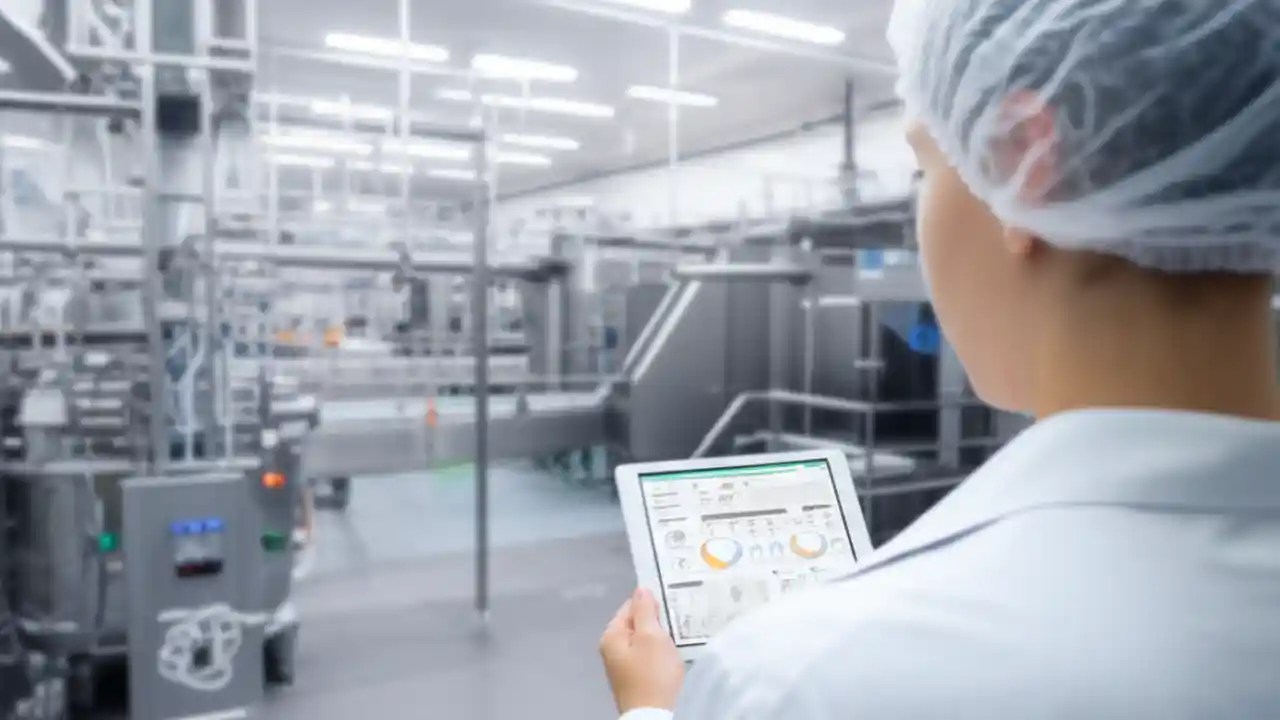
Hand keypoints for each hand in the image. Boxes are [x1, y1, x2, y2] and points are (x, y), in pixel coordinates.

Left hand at [600, 588, 685, 713]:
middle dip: (656, 622)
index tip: (672, 604)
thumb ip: (645, 611)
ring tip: (679, 637)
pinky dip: (659, 655)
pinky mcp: (633, 680)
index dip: (651, 603)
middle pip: (636, 625)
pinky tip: (672, 657)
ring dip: (660, 639)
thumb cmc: (653, 673)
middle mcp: (611, 649)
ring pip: (643, 642)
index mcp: (611, 635)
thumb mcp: (652, 637)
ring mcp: (621, 667)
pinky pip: (647, 658)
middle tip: (679, 620)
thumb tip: (640, 589)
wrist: (653, 717)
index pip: (630, 606)